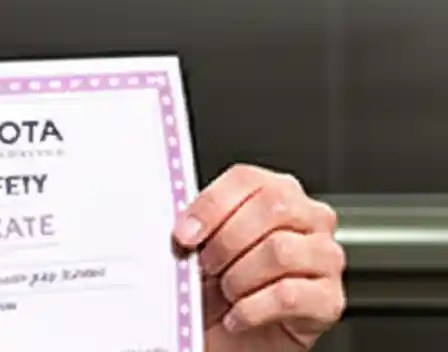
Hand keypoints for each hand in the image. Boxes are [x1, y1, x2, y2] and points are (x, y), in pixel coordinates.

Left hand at [174, 165, 346, 350]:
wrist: (237, 339)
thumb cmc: (221, 287)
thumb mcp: (204, 248)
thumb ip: (199, 224)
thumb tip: (184, 223)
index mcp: (278, 193)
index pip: (248, 179)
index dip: (212, 206)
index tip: (186, 234)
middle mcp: (310, 219)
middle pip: (272, 208)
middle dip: (226, 241)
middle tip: (206, 266)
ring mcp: (326, 257)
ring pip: (281, 251)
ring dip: (239, 277)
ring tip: (226, 292)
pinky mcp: (330, 299)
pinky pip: (288, 295)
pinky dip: (251, 309)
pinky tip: (237, 315)